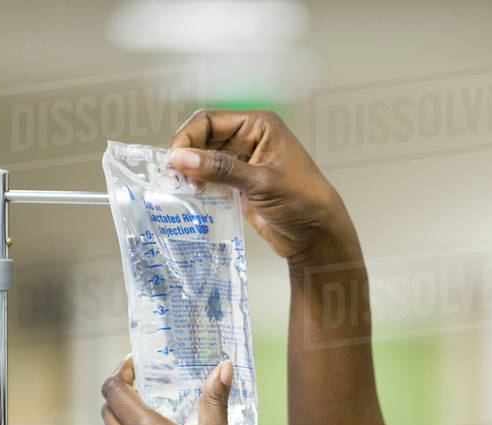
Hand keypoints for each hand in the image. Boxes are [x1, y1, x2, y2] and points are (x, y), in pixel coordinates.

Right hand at [167, 109, 361, 271]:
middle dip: (188, 154)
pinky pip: (212, 176)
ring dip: (192, 170)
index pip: (211, 120)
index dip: (188, 137)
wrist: (317, 236)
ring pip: (206, 157)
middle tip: (174, 177)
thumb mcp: (260, 183)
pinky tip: (194, 195)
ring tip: (183, 188)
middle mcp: (251, 138)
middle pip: (205, 137)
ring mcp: (245, 160)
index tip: (174, 160)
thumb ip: (220, 169)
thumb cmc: (302, 202)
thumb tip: (181, 158)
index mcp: (260, 125)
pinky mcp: (240, 182)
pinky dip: (200, 183)